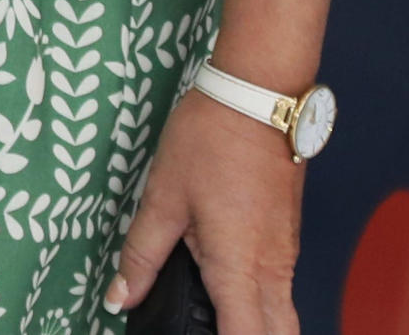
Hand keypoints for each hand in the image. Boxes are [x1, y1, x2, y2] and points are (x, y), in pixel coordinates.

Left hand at [109, 91, 301, 332]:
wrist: (258, 96)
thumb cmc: (209, 141)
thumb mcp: (162, 197)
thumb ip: (142, 254)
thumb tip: (119, 297)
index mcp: (238, 267)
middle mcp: (273, 270)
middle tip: (205, 331)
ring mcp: (287, 254)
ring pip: (283, 316)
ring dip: (257, 329)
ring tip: (213, 322)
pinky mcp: (288, 237)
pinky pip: (281, 290)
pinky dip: (262, 306)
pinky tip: (230, 296)